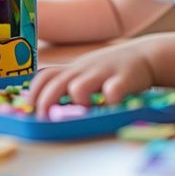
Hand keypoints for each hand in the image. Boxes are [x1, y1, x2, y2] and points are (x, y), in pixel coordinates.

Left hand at [27, 38, 157, 119]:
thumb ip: (69, 83)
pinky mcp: (123, 79)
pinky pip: (112, 91)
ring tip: (85, 109)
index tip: (29, 107)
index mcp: (74, 69)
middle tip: (44, 118)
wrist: (145, 56)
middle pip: (56, 83)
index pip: (45, 76)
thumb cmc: (111, 69)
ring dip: (76, 100)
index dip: (34, 92)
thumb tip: (45, 104)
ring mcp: (102, 73)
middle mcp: (84, 70)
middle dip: (45, 102)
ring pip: (79, 86)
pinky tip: (111, 106)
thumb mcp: (86, 71)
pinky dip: (108, 101)